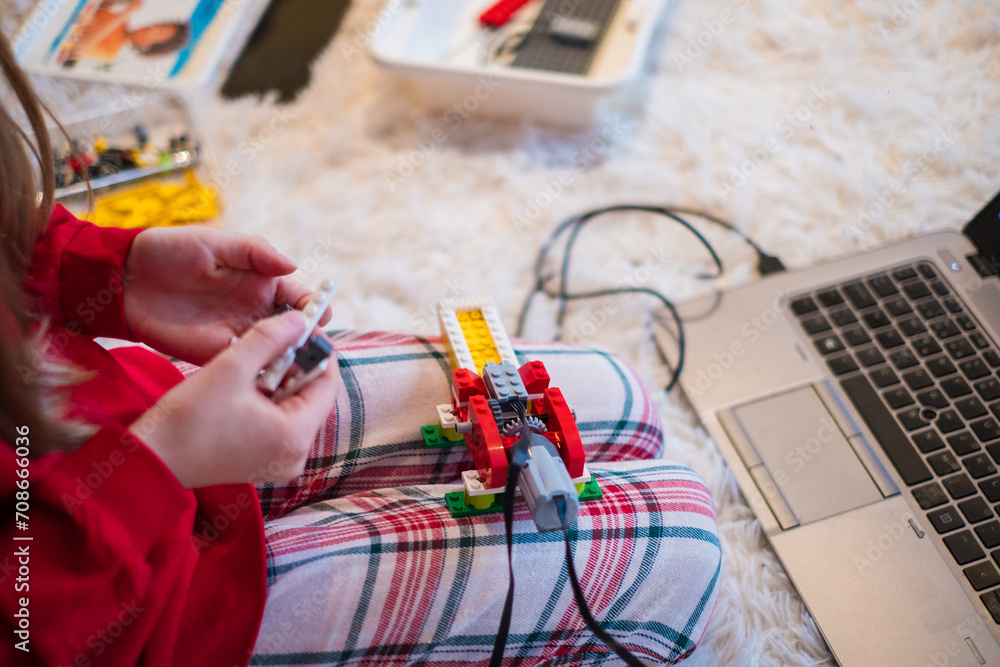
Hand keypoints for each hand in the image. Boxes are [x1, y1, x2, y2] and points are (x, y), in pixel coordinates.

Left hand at [123, 226, 330, 364]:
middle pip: (291, 328)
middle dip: (307, 338)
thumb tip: (293, 265)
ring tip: (298, 367)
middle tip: (314, 348)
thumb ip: (255, 252)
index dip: (312, 306)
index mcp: (260, 281)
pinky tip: (268, 375)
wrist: (125, 278)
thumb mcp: (214, 242)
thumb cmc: (171, 251)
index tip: (320, 315)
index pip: (296, 296)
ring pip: (273, 350)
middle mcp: (253, 309)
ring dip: (287, 358)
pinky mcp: (215, 353)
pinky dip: (258, 371)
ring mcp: (235, 333)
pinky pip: (244, 364)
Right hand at [129, 311, 340, 487]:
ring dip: (281, 379)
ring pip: (295, 406)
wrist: (152, 463)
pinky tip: (247, 384)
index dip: (318, 350)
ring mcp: (282, 461)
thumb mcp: (230, 368)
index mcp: (295, 435)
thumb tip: (300, 319)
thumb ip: (269, 339)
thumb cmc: (187, 420)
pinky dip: (270, 398)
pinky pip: (280, 421)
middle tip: (276, 337)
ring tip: (254, 360)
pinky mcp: (265, 462)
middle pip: (313, 395)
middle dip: (297, 364)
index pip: (327, 383)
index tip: (305, 325)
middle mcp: (297, 454)